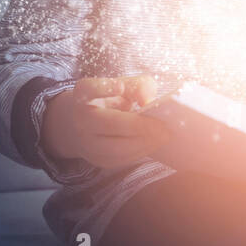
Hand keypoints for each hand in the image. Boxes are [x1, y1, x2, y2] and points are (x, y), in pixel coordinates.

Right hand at [41, 76, 171, 169]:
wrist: (83, 124)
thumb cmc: (109, 99)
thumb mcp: (121, 85)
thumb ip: (137, 85)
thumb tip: (148, 101)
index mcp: (84, 93)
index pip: (89, 89)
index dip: (106, 88)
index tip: (121, 86)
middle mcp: (81, 118)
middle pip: (111, 124)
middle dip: (141, 127)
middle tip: (164, 126)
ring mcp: (85, 142)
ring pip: (116, 148)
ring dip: (144, 143)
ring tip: (164, 136)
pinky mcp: (96, 159)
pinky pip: (120, 160)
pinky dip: (140, 152)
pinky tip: (154, 143)